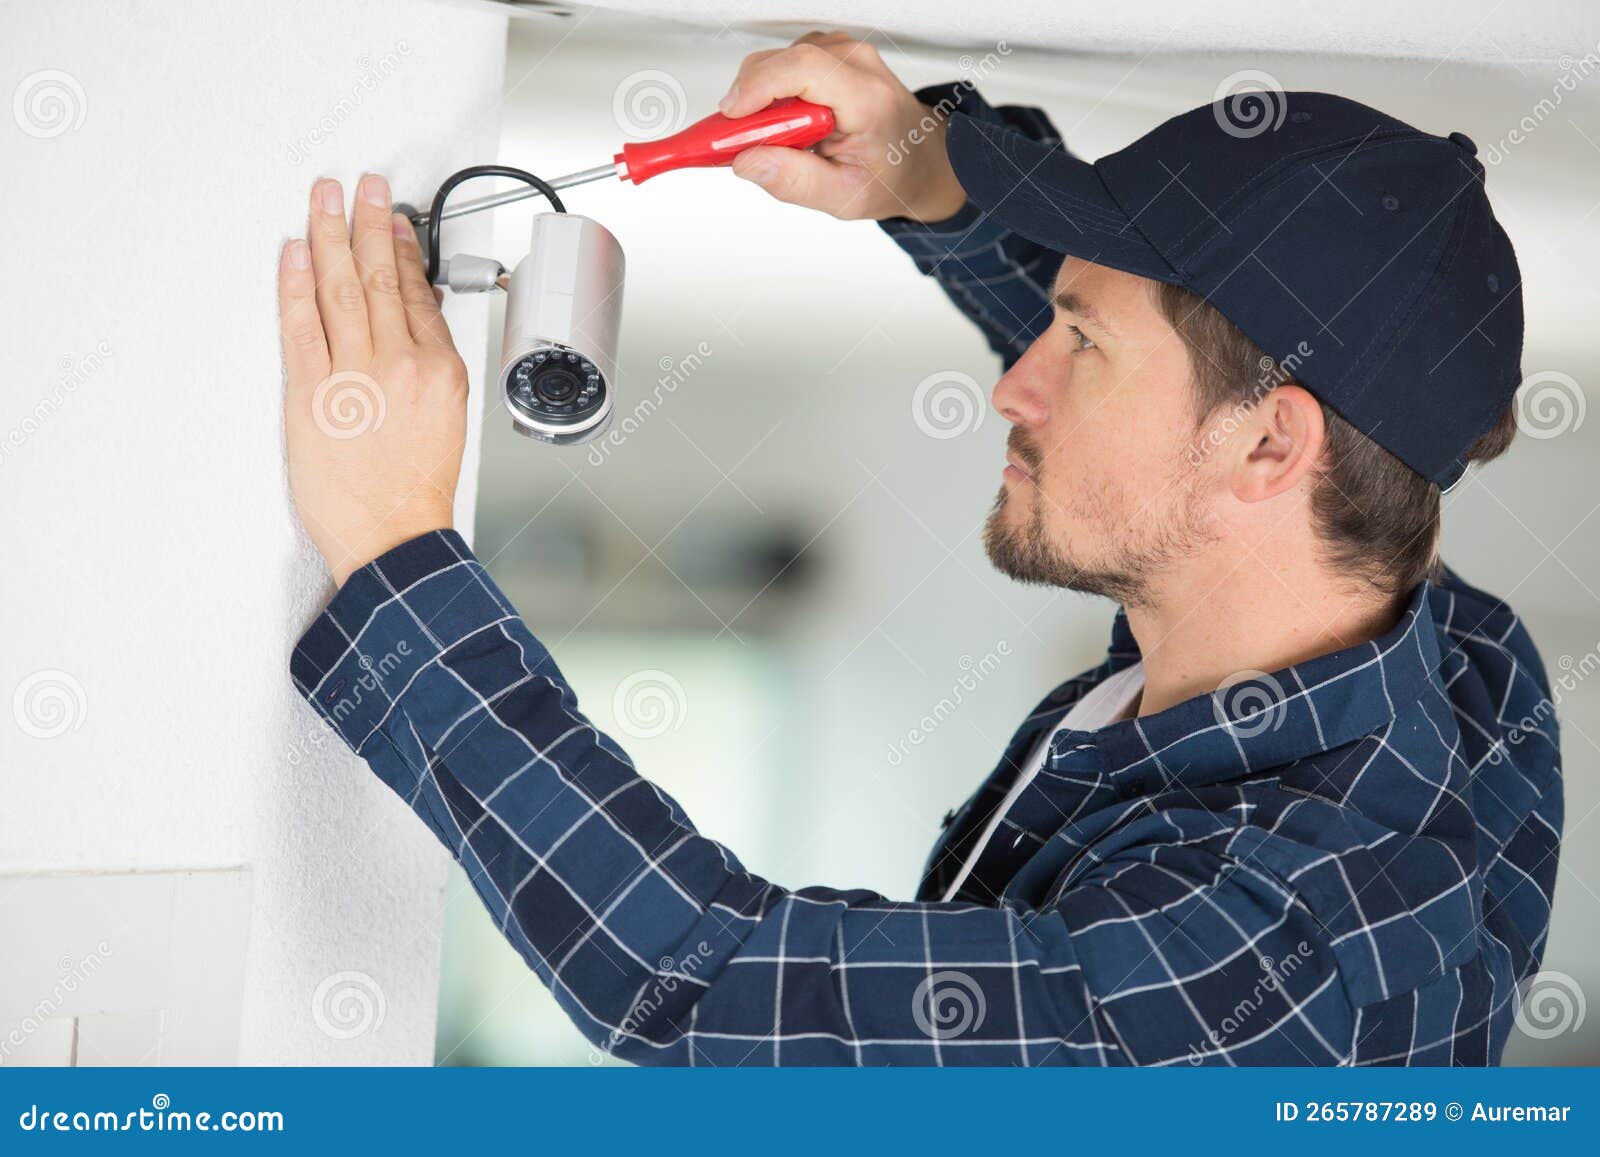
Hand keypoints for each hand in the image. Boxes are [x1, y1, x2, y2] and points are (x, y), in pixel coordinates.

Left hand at [278, 175, 467, 586]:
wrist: (394, 536)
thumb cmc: (416, 490)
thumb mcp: (445, 420)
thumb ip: (431, 366)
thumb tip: (415, 321)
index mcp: (440, 371)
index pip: (419, 294)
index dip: (404, 250)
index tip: (395, 222)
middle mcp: (401, 365)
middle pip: (382, 277)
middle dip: (370, 223)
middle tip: (363, 186)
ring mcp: (355, 377)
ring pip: (344, 289)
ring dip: (332, 235)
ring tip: (326, 199)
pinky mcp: (313, 394)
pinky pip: (302, 326)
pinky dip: (297, 284)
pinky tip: (295, 252)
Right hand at [720, 31, 967, 222]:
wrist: (922, 159)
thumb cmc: (893, 175)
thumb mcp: (846, 197)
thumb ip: (795, 182)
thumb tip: (747, 162)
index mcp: (867, 98)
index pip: (803, 69)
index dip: (757, 88)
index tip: (730, 116)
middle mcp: (857, 63)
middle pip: (780, 62)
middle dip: (749, 103)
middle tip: (741, 144)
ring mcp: (843, 52)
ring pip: (776, 62)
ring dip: (761, 102)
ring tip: (776, 140)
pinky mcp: (829, 53)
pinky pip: (783, 65)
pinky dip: (772, 95)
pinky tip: (786, 124)